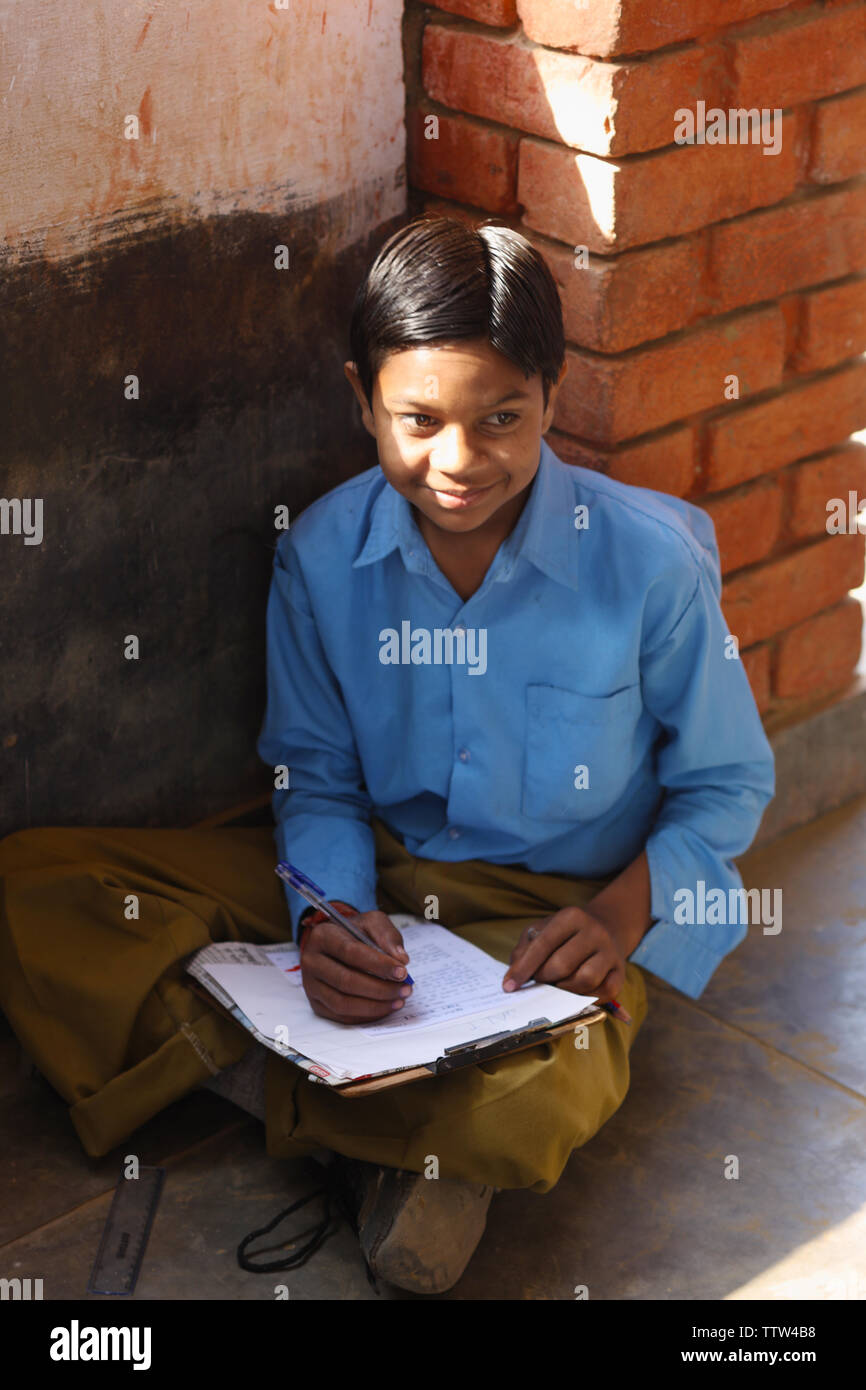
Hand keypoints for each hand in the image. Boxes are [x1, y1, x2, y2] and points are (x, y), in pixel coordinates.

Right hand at [300, 908, 412, 1023]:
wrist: (337, 945)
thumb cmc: (356, 933)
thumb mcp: (372, 922)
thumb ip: (387, 936)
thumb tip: (400, 959)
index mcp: (323, 936)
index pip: (350, 952)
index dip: (378, 964)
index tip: (402, 972)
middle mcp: (311, 961)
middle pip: (346, 981)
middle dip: (380, 988)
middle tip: (405, 989)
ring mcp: (311, 985)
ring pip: (343, 1003)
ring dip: (375, 1005)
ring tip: (398, 1000)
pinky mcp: (317, 1004)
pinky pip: (342, 1016)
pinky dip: (367, 1015)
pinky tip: (385, 1007)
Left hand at [502, 906, 625, 1003]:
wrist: (607, 928)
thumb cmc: (566, 933)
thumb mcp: (542, 929)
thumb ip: (524, 949)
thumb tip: (515, 975)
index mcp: (571, 916)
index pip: (543, 944)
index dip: (524, 968)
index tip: (509, 986)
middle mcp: (594, 932)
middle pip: (562, 965)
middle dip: (543, 979)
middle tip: (537, 981)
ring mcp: (610, 952)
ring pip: (584, 981)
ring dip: (564, 990)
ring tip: (556, 985)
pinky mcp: (620, 973)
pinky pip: (602, 994)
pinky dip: (585, 998)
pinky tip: (575, 992)